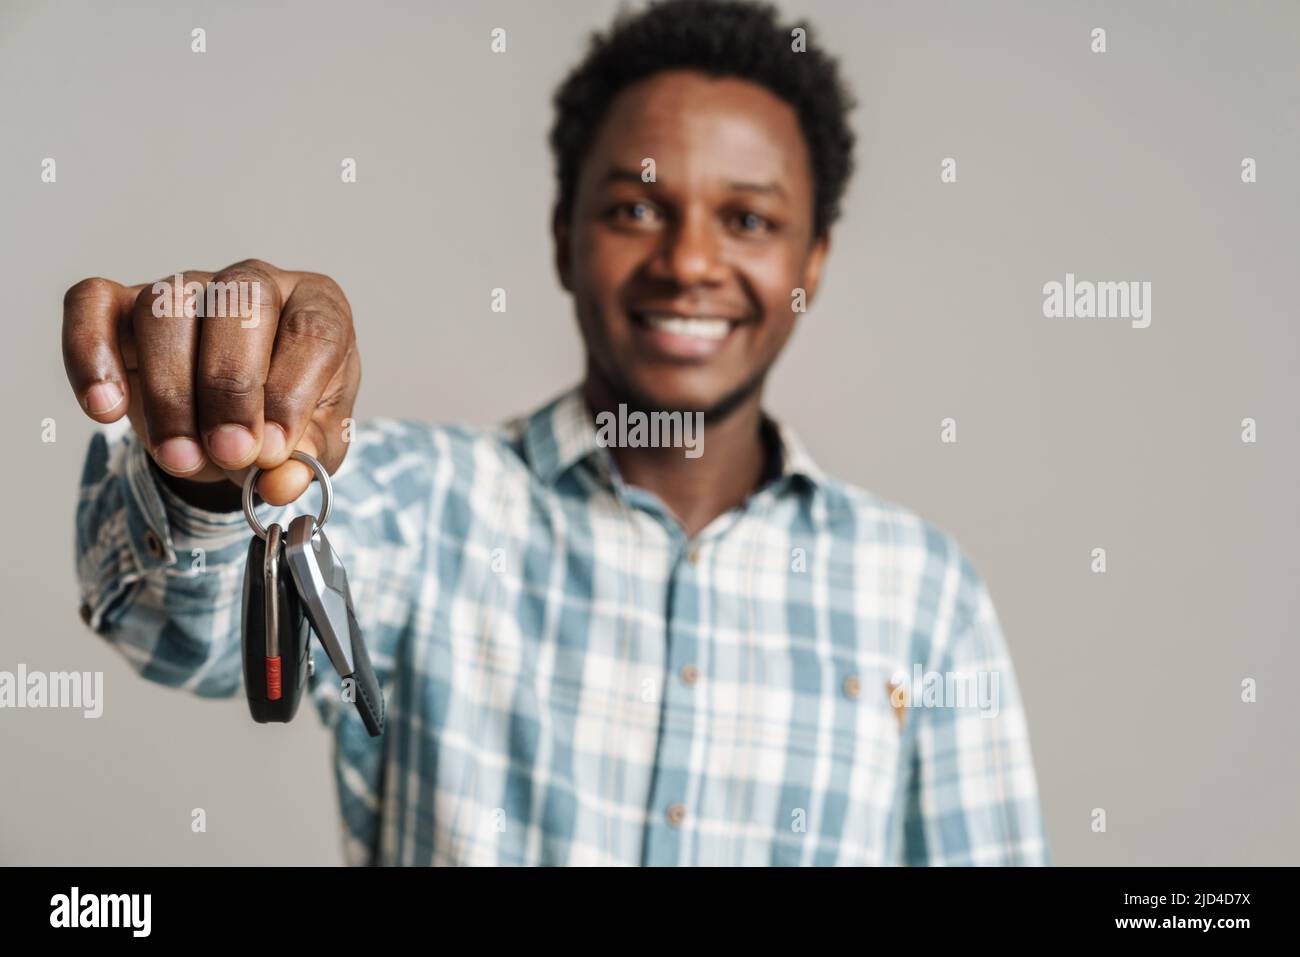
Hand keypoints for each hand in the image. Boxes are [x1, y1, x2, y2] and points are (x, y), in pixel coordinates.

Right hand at [62, 260, 359, 505]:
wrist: (242, 423)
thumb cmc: (288, 421)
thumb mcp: (315, 446)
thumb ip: (307, 460)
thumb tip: (281, 481)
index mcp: (318, 307)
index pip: (311, 331)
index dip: (291, 393)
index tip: (273, 450)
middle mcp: (256, 282)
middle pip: (237, 305)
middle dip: (230, 390)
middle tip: (229, 452)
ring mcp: (187, 287)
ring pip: (165, 310)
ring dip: (169, 392)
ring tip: (180, 456)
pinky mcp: (124, 303)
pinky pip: (93, 305)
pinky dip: (89, 354)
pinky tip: (104, 408)